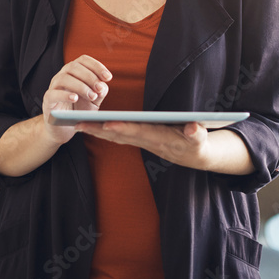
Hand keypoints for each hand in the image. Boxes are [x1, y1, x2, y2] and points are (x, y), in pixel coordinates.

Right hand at [43, 54, 112, 144]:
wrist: (64, 127)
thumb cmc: (80, 110)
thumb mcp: (94, 100)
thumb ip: (100, 91)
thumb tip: (102, 85)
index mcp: (75, 71)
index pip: (84, 60)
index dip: (97, 66)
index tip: (108, 77)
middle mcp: (63, 75)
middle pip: (74, 67)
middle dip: (90, 77)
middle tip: (99, 89)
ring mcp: (54, 86)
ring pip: (64, 78)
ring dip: (80, 86)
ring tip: (92, 96)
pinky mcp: (48, 100)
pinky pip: (53, 94)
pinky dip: (65, 95)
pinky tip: (75, 98)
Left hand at [74, 119, 210, 168]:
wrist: (196, 155)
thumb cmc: (197, 144)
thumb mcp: (201, 139)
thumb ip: (197, 133)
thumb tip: (193, 128)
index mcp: (160, 138)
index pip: (138, 132)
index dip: (122, 128)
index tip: (106, 123)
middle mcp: (147, 141)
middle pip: (119, 135)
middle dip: (99, 130)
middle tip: (79, 123)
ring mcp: (142, 142)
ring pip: (116, 137)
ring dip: (97, 131)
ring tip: (78, 123)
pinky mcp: (141, 140)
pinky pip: (119, 136)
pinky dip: (106, 132)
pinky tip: (94, 126)